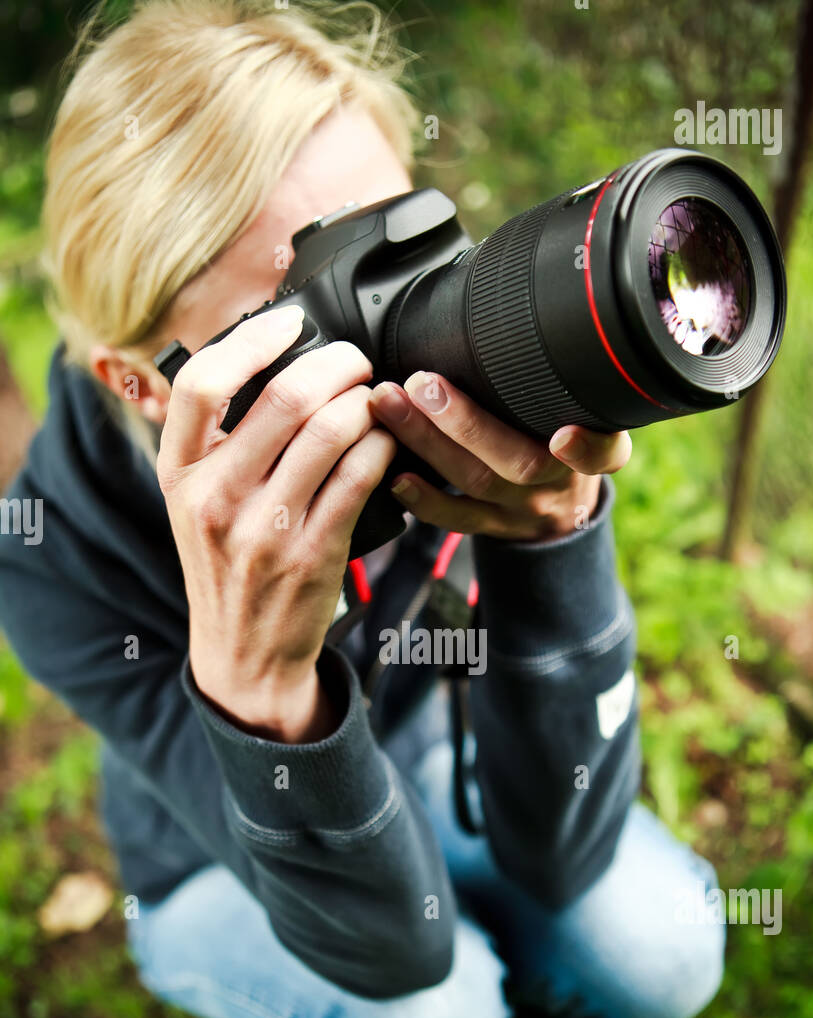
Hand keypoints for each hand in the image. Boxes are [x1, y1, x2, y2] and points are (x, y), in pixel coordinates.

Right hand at [157, 304, 395, 741]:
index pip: (201, 382)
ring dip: (366, 402)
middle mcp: (215, 499)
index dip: (253, 339)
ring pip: (330, 432)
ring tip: (375, 398)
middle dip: (336, 363)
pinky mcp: (313, 554)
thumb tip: (270, 359)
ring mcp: (264, 530)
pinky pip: (360, 476)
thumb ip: (216, 441)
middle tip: (356, 359)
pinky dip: (381, 445)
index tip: (292, 321)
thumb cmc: (226, 565)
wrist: (243, 654)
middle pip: (283, 398)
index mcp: (179, 474)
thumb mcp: (195, 503)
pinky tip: (385, 439)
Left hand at [369, 371, 631, 539]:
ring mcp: (525, 509)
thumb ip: (561, 373)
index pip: (606, 453)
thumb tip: (512, 296)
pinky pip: (458, 520)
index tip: (564, 434)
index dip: (588, 449)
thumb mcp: (585, 406)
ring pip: (478, 483)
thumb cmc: (564, 433)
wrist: (562, 506)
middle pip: (520, 462)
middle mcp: (560, 482)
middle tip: (420, 384)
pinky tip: (395, 475)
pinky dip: (424, 499)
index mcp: (595, 448)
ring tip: (388, 406)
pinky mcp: (495, 527)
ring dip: (427, 443)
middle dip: (466, 424)